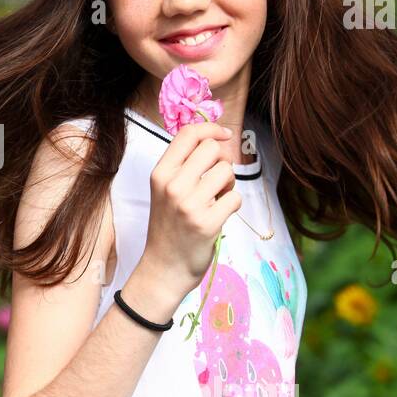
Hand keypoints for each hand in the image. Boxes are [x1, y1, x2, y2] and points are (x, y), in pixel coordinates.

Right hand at [140, 121, 241, 292]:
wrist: (163, 268)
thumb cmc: (168, 226)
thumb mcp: (164, 190)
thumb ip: (183, 165)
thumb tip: (214, 138)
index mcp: (160, 174)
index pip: (188, 134)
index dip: (211, 128)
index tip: (224, 134)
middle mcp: (172, 186)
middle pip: (212, 149)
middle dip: (221, 161)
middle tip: (215, 180)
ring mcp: (189, 205)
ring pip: (227, 172)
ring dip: (228, 185)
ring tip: (216, 200)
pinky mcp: (207, 224)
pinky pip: (235, 198)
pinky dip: (232, 205)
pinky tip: (219, 215)